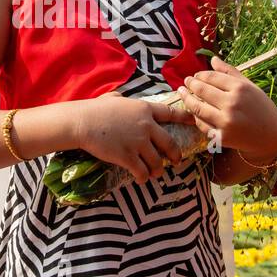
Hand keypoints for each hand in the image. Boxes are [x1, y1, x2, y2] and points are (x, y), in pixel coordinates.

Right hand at [75, 93, 196, 183]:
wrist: (82, 122)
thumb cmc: (94, 109)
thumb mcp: (113, 99)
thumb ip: (122, 100)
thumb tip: (120, 98)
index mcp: (144, 109)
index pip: (170, 113)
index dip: (184, 118)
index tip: (194, 122)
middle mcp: (146, 126)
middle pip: (170, 144)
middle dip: (175, 155)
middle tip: (176, 161)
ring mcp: (138, 142)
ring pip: (157, 162)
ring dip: (157, 170)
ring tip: (155, 173)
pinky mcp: (128, 157)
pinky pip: (142, 171)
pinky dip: (143, 178)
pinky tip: (141, 179)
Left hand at [178, 55, 276, 164]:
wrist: (271, 136)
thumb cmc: (261, 108)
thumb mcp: (250, 86)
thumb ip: (230, 72)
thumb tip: (213, 59)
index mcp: (240, 88)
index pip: (212, 77)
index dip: (200, 75)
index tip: (195, 76)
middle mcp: (232, 104)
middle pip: (202, 91)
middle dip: (191, 84)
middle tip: (186, 82)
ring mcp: (226, 121)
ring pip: (197, 108)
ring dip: (186, 99)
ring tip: (182, 93)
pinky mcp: (221, 137)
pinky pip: (202, 125)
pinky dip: (196, 117)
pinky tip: (193, 111)